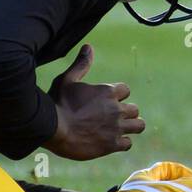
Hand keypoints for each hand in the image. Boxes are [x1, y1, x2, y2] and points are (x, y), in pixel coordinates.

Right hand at [45, 45, 144, 160]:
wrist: (52, 129)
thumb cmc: (57, 103)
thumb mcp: (67, 80)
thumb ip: (81, 65)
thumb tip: (89, 47)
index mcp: (109, 92)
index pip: (125, 90)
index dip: (117, 96)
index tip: (107, 101)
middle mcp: (116, 109)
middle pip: (134, 109)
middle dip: (126, 112)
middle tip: (113, 118)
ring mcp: (116, 127)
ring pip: (139, 125)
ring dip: (131, 127)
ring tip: (120, 129)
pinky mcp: (112, 145)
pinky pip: (128, 144)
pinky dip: (123, 143)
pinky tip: (112, 142)